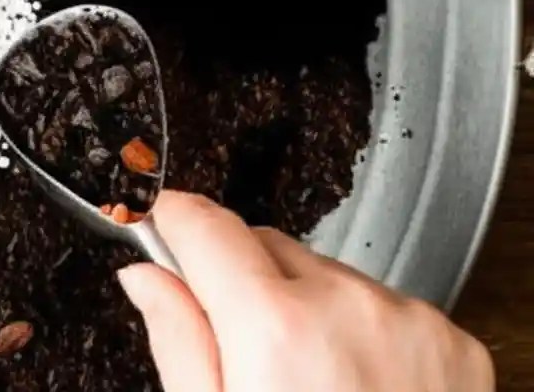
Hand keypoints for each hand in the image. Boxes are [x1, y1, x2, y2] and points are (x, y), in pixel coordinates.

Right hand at [119, 191, 493, 391]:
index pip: (203, 222)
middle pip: (264, 245)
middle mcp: (346, 305)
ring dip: (303, 306)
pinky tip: (352, 389)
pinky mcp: (452, 342)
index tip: (160, 229)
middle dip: (238, 279)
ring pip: (325, 275)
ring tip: (305, 385)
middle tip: (236, 348)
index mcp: (273, 326)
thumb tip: (146, 277)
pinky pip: (382, 306)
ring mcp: (406, 320)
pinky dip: (359, 331)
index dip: (171, 223)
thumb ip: (177, 338)